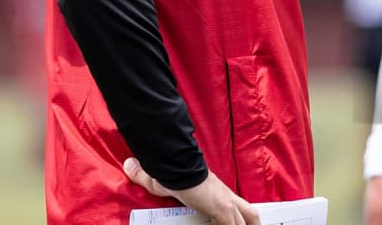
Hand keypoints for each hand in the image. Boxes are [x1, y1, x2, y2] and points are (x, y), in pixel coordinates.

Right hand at [123, 157, 258, 224]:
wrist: (174, 164)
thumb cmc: (168, 170)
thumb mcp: (158, 181)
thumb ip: (145, 177)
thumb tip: (129, 165)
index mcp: (217, 192)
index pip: (235, 206)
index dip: (238, 217)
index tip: (233, 223)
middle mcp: (225, 196)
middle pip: (249, 213)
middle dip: (251, 224)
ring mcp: (225, 202)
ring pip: (245, 220)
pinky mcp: (221, 208)